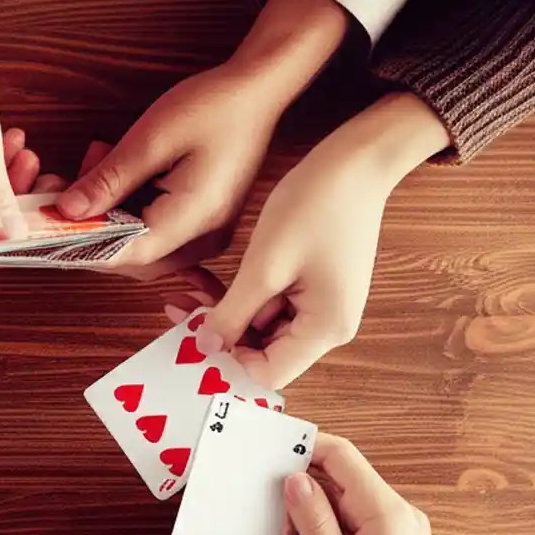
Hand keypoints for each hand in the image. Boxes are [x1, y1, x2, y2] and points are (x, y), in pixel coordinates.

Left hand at [55, 0, 347, 278]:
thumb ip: (109, 180)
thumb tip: (69, 211)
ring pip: (139, 244)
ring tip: (94, 163)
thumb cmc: (215, 107)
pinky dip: (127, 208)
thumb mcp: (152, 139)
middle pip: (131, 257)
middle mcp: (204, 238)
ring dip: (107, 214)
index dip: (82, 245)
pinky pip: (155, 230)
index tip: (47, 229)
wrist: (259, 91)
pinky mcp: (200, 222)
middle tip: (60, 192)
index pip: (126, 254)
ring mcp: (205, 234)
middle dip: (90, 228)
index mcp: (194, 220)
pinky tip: (115, 170)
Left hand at [194, 92, 450, 388]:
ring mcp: (323, 305)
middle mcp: (329, 327)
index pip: (269, 373)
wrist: (356, 161)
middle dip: (222, 336)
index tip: (191, 342)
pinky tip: (209, 282)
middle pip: (266, 353)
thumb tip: (207, 347)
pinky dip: (242, 297)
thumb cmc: (316, 207)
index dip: (228, 363)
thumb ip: (233, 314)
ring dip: (227, 314)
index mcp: (326, 329)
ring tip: (187, 292)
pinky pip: (272, 305)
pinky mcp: (314, 286)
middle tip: (178, 312)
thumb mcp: (264, 266)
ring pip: (263, 328)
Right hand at [282, 435, 468, 534]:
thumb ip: (314, 522)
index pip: (343, 456)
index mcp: (390, 515)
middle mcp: (397, 518)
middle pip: (335, 486)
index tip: (272, 452)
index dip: (306, 448)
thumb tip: (296, 479)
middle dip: (297, 508)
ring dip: (304, 534)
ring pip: (336, 514)